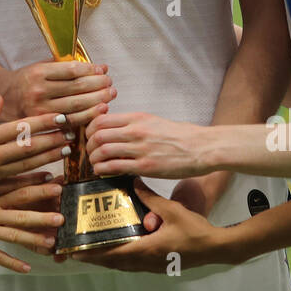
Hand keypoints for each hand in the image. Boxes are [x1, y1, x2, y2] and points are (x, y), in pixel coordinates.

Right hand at [0, 95, 70, 207]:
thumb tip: (0, 97)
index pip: (20, 126)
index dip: (42, 121)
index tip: (60, 117)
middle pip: (28, 146)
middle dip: (52, 138)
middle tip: (72, 132)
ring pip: (26, 166)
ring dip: (48, 158)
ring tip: (66, 150)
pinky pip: (16, 186)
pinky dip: (33, 182)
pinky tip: (49, 179)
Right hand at [0, 173, 63, 273]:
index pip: (17, 186)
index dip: (37, 185)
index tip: (55, 183)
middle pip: (20, 210)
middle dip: (42, 213)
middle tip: (62, 215)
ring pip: (12, 234)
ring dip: (33, 239)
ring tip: (52, 242)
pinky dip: (11, 263)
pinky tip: (27, 268)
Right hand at [3, 59, 115, 130]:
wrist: (6, 98)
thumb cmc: (29, 80)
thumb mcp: (42, 66)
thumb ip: (67, 66)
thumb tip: (100, 68)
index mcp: (39, 73)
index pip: (72, 71)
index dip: (91, 70)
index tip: (103, 70)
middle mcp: (38, 91)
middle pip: (76, 89)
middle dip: (98, 86)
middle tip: (110, 84)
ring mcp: (40, 110)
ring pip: (76, 107)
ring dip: (97, 102)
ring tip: (109, 97)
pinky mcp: (43, 125)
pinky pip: (71, 122)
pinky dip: (87, 117)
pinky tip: (99, 111)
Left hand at [71, 179, 220, 272]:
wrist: (216, 248)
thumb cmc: (194, 230)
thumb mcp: (171, 209)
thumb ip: (150, 197)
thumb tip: (134, 181)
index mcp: (147, 249)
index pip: (114, 253)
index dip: (94, 253)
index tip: (77, 251)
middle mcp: (146, 261)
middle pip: (115, 262)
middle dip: (96, 257)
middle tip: (78, 251)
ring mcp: (153, 266)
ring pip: (124, 265)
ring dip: (108, 259)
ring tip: (93, 251)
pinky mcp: (159, 265)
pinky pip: (134, 264)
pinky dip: (122, 260)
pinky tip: (119, 251)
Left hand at [86, 112, 210, 179]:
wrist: (201, 147)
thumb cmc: (181, 135)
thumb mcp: (154, 121)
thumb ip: (134, 124)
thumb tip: (116, 131)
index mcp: (137, 118)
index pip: (101, 119)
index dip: (89, 129)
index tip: (90, 137)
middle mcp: (136, 131)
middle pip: (98, 134)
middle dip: (89, 145)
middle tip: (90, 152)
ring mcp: (140, 149)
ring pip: (103, 150)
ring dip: (94, 159)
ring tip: (95, 164)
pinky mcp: (145, 166)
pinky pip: (115, 167)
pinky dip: (104, 169)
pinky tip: (103, 172)